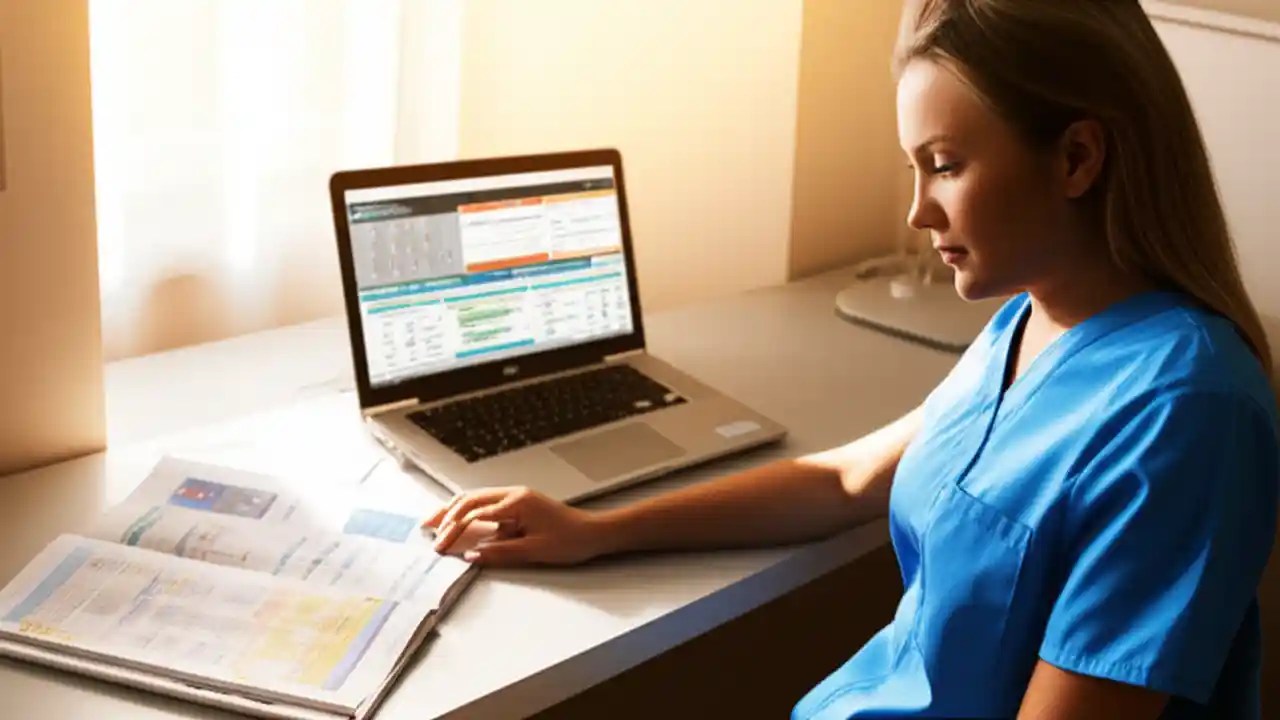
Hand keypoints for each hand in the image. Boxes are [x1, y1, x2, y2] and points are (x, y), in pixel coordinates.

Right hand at [424, 487, 609, 566]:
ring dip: (454, 509)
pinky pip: (487, 503)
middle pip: (470, 499)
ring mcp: (516, 497)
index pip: (475, 514)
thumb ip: (501, 553)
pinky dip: (468, 511)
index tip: (439, 546)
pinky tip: (459, 520)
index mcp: (516, 502)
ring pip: (476, 498)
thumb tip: (470, 555)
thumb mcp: (535, 551)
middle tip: (428, 531)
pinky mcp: (518, 504)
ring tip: (434, 521)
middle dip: (446, 515)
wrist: (594, 532)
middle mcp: (513, 494)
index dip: (454, 530)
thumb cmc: (570, 540)